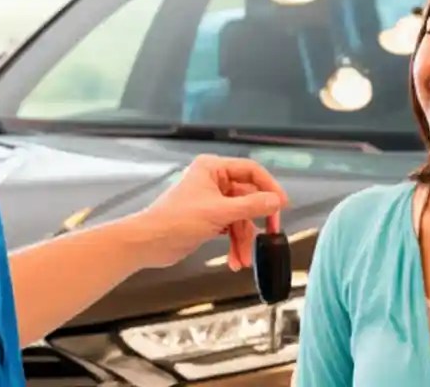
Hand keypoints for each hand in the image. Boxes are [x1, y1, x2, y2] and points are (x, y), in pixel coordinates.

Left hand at [137, 155, 288, 271]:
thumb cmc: (175, 220)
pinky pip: (230, 228)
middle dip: (255, 223)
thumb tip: (276, 201)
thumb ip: (251, 206)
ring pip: (240, 218)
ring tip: (244, 260)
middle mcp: (213, 181)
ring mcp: (211, 201)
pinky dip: (234, 244)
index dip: (269, 187)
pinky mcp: (208, 219)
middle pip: (248, 198)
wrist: (148, 244)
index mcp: (213, 168)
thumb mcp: (219, 213)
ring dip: (244, 240)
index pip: (251, 171)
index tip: (281, 205)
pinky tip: (235, 260)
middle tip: (271, 235)